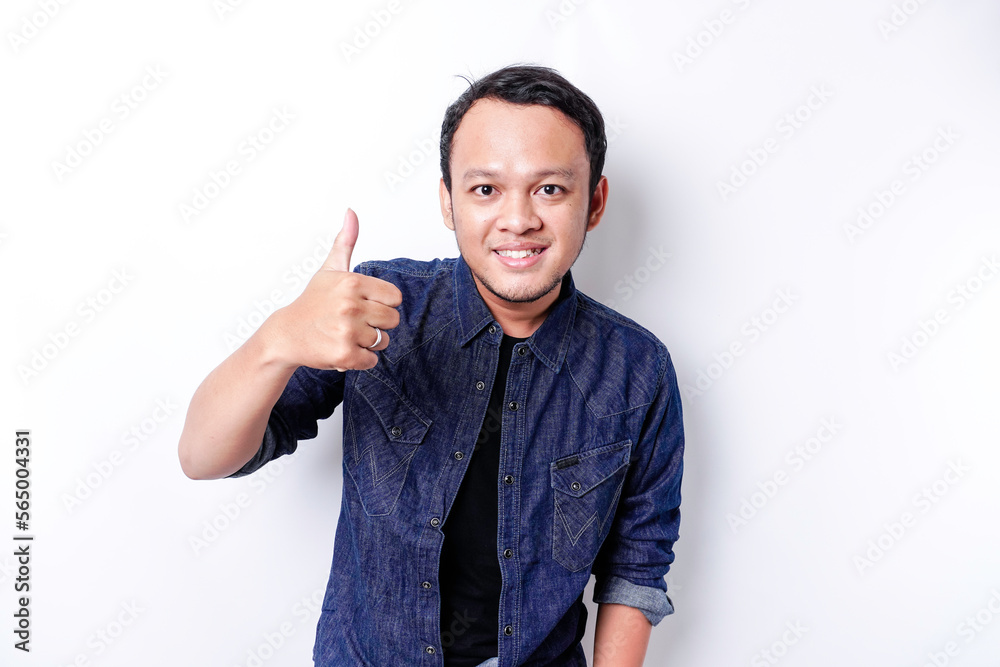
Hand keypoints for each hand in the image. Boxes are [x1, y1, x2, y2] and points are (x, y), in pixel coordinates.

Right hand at [265, 208, 401, 371]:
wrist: (285, 335)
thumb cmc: (312, 302)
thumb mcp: (329, 270)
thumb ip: (345, 242)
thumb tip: (351, 212)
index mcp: (352, 282)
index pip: (395, 297)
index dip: (382, 303)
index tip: (363, 305)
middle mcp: (351, 305)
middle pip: (393, 320)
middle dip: (377, 324)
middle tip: (354, 323)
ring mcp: (347, 331)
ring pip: (384, 341)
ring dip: (368, 342)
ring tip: (346, 335)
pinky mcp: (345, 354)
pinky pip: (372, 360)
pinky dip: (361, 359)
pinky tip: (343, 349)